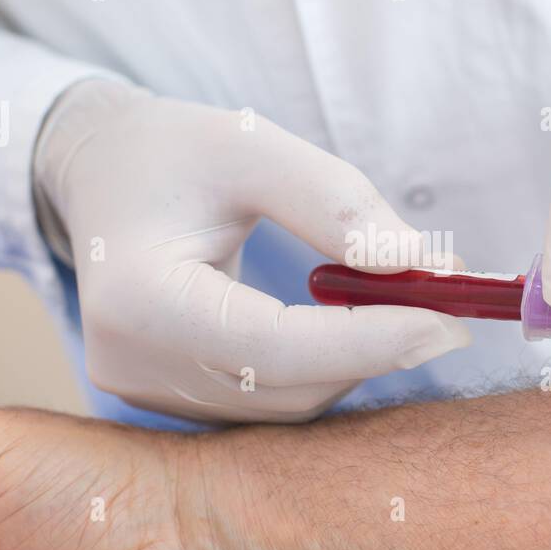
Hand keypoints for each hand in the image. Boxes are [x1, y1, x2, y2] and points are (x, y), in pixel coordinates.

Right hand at [34, 79, 469, 422]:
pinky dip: (320, 369)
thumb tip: (420, 265)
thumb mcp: (251, 145)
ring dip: (352, 362)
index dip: (366, 342)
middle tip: (448, 309)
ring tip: (400, 305)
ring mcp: (145, 394)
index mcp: (137, 299)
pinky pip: (266, 402)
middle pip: (284, 388)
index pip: (270, 348)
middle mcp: (131, 365)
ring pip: (283, 404)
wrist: (102, 175)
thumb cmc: (173, 151)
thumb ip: (334, 202)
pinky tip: (348, 327)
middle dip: (374, 352)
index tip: (447, 320)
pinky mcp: (167, 402)